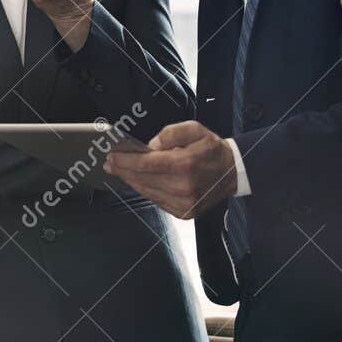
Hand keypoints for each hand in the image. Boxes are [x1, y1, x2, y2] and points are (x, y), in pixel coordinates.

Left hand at [103, 121, 236, 219]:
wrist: (233, 172)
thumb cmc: (211, 149)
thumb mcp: (195, 129)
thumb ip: (171, 133)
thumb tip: (150, 146)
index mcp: (186, 165)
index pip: (147, 164)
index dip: (125, 161)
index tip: (111, 156)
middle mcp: (184, 187)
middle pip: (143, 180)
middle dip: (123, 171)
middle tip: (109, 163)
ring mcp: (184, 203)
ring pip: (147, 192)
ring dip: (131, 181)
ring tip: (119, 170)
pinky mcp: (184, 212)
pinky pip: (157, 200)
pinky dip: (145, 190)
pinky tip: (137, 180)